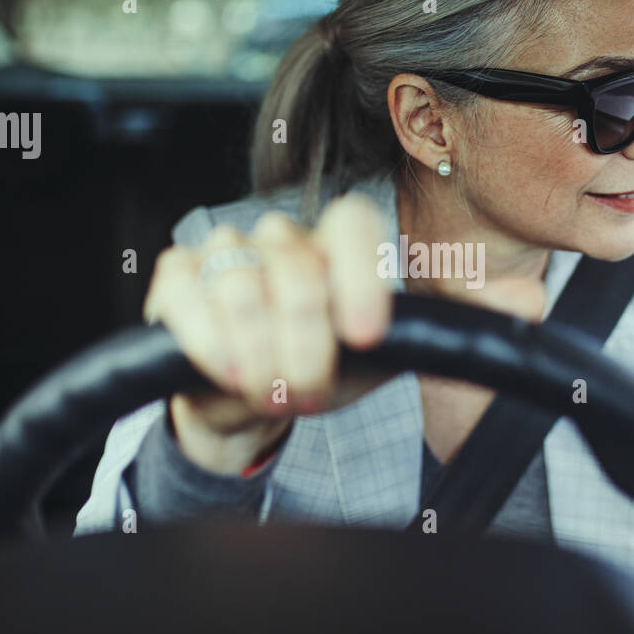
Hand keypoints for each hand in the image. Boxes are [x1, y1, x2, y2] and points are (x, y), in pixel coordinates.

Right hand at [142, 192, 394, 473]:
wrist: (246, 411)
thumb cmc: (312, 376)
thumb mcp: (366, 366)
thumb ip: (405, 339)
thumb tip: (458, 318)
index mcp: (332, 245)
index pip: (351, 223)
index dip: (360, 278)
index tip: (365, 339)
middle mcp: (279, 238)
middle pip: (299, 272)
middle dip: (305, 347)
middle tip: (308, 392)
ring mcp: (223, 251)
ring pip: (243, 288)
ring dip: (259, 357)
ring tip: (271, 396)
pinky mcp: (174, 276)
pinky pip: (186, 296)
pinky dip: (210, 343)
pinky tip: (229, 375)